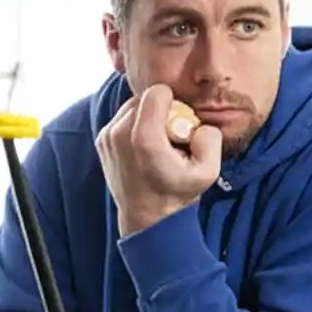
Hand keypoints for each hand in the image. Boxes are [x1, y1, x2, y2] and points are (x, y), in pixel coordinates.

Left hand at [95, 83, 221, 236]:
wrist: (147, 220)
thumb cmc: (177, 196)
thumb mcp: (208, 172)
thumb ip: (210, 138)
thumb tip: (196, 123)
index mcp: (144, 138)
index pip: (157, 91)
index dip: (173, 103)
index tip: (178, 127)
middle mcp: (120, 133)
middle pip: (145, 97)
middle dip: (161, 111)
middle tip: (169, 138)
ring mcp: (107, 136)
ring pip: (133, 105)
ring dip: (147, 117)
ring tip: (157, 144)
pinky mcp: (101, 140)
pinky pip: (123, 117)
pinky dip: (135, 126)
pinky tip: (144, 148)